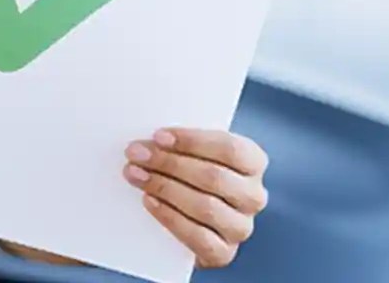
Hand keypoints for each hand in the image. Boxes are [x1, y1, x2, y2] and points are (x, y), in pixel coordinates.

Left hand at [123, 128, 268, 267]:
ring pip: (206, 206)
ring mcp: (240, 227)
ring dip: (165, 188)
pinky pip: (198, 237)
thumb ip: (180, 144)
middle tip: (136, 154)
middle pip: (214, 177)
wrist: (188, 219)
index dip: (193, 141)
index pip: (231, 149)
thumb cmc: (189, 174)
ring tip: (136, 175)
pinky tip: (148, 201)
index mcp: (252, 163)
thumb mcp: (191, 153)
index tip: (158, 136)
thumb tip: (149, 140)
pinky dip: (170, 217)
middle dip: (170, 163)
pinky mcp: (224, 253)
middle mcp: (253, 196)